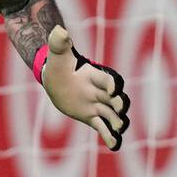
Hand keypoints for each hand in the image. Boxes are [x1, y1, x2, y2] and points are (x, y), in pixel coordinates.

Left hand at [40, 26, 130, 150]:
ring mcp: (98, 105)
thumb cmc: (58, 63)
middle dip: (120, 103)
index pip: (108, 79)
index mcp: (94, 75)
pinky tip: (114, 146)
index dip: (112, 84)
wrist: (56, 79)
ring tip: (118, 128)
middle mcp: (100, 91)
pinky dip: (110, 136)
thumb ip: (58, 42)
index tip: (112, 90)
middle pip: (117, 98)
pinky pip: (103, 127)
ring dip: (118, 121)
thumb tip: (58, 30)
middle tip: (119, 108)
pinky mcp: (92, 117)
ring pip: (113, 115)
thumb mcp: (57, 53)